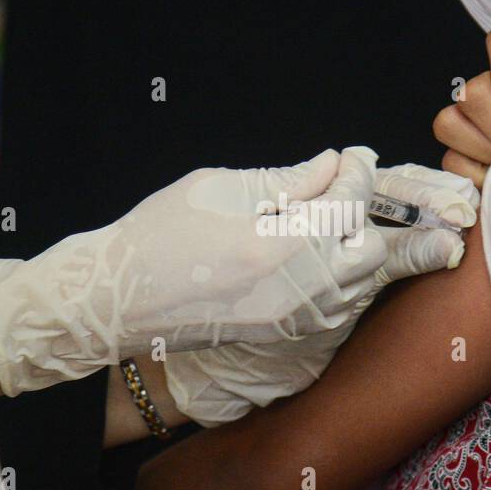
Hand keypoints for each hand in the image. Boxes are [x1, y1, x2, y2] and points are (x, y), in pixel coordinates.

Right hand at [164, 164, 478, 425]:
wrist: (120, 298)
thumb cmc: (159, 235)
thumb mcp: (219, 188)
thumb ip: (285, 178)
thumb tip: (330, 165)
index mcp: (281, 245)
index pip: (350, 203)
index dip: (358, 172)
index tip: (353, 156)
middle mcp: (298, 289)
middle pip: (371, 249)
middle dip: (361, 214)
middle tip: (336, 191)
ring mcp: (294, 318)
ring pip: (361, 283)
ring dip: (355, 248)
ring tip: (327, 222)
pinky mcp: (285, 333)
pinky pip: (339, 306)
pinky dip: (341, 278)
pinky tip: (317, 255)